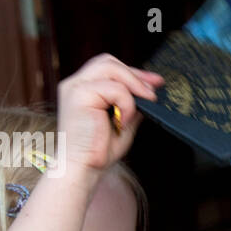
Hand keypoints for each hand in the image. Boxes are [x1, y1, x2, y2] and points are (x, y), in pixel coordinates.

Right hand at [56, 53, 163, 173]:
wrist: (82, 169)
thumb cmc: (98, 151)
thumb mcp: (123, 123)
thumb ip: (132, 105)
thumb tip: (148, 93)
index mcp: (83, 89)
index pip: (109, 68)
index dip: (134, 73)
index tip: (155, 82)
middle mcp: (75, 84)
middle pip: (108, 61)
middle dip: (135, 74)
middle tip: (153, 92)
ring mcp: (75, 88)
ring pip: (111, 68)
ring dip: (133, 85)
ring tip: (142, 105)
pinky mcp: (79, 95)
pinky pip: (114, 88)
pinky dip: (126, 104)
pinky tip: (123, 121)